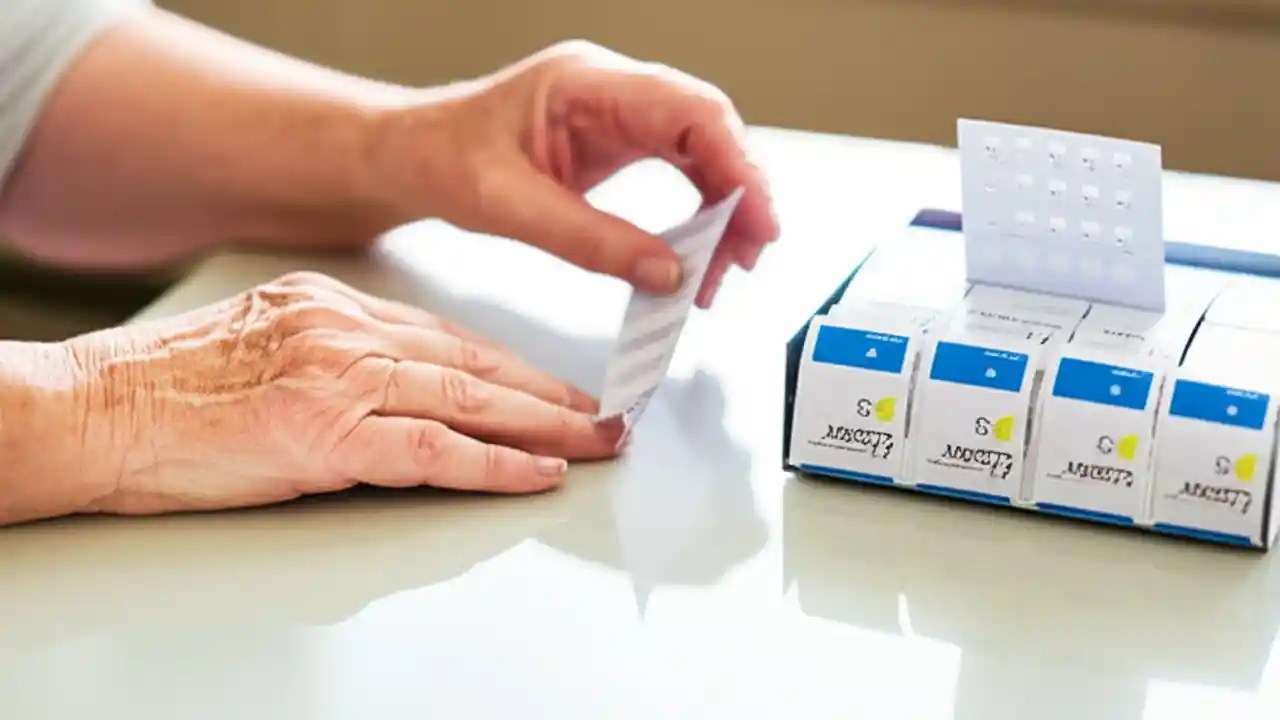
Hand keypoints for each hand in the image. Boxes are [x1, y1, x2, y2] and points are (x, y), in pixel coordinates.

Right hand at [27, 272, 620, 521]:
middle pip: (473, 363)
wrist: (96, 409)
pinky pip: (433, 450)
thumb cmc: (167, 389)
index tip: (554, 384)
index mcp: (333, 307)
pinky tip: (537, 475)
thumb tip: (399, 390)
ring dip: (544, 427)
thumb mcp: (264, 345)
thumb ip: (334, 357)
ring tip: (596, 443)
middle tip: (605, 412)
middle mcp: (346, 331)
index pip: (447, 336)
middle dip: (549, 393)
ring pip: (469, 401)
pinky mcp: (326, 434)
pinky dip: (493, 464)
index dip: (511, 366)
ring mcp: (339, 378)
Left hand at [373, 40, 778, 307]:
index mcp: (587, 84)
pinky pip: (680, 168)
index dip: (735, 163)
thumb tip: (667, 274)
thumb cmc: (441, 158)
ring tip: (725, 269)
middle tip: (748, 257)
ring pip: (702, 152)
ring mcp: (619, 113)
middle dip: (740, 194)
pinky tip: (701, 251)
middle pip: (708, 129)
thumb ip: (589, 242)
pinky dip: (699, 212)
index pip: (688, 110)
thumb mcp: (506, 208)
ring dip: (724, 209)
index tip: (756, 218)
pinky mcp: (618, 140)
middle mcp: (613, 90)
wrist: (409, 155)